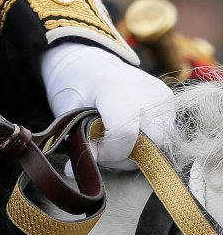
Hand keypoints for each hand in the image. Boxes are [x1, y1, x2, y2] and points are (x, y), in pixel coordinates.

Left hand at [40, 41, 171, 167]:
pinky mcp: (169, 99)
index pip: (125, 135)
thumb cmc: (74, 84)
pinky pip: (165, 134)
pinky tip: (129, 130)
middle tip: (106, 149)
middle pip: (152, 143)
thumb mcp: (66, 110)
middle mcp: (146, 89)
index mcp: (115, 87)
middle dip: (127, 156)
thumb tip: (72, 173)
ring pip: (162, 143)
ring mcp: (162, 94)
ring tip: (116, 139)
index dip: (109, 152)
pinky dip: (147, 140)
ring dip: (138, 150)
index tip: (94, 149)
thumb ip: (77, 140)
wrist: (89, 61)